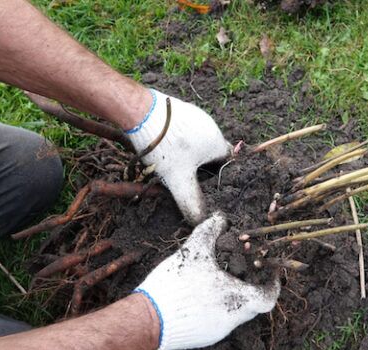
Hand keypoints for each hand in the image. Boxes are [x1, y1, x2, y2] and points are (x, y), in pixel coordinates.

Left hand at [126, 89, 231, 224]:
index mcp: (218, 143)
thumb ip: (191, 201)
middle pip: (211, 154)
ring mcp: (196, 116)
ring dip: (188, 155)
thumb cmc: (165, 147)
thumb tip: (200, 220)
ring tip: (172, 163)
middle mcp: (212, 127)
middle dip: (200, 168)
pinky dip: (178, 142)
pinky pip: (185, 131)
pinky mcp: (180, 110)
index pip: (227, 165)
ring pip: (197, 142)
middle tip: (184, 177)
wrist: (141, 112)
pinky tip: (164, 147)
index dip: (216, 178)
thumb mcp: (178, 179)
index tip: (202, 186)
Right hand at [134, 212, 279, 349]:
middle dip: (248, 286)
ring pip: (235, 313)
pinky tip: (200, 295)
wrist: (148, 320)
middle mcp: (233, 320)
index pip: (268, 297)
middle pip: (252, 304)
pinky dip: (216, 307)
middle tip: (240, 269)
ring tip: (216, 279)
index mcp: (238, 300)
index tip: (269, 273)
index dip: (272, 284)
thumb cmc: (175, 285)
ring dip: (231, 296)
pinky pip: (218, 321)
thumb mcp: (194, 250)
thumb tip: (220, 217)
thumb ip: (210, 230)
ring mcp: (218, 332)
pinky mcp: (203, 338)